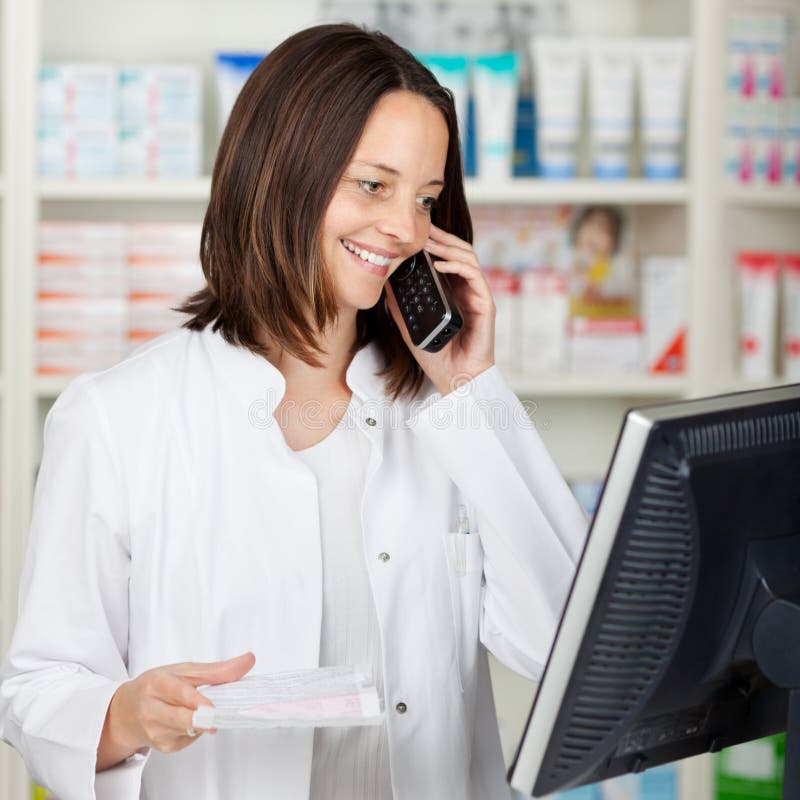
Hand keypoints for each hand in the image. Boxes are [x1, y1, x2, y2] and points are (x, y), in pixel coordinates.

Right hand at [97, 652, 255, 770]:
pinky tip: (190, 721)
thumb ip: (217, 669)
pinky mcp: (163, 747)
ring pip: (190, 730)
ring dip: (203, 721)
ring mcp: (155, 731)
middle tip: (218, 716)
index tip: (212, 707)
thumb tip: (249, 661)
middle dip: (203, 718)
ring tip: (203, 710)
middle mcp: (151, 709)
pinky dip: (196, 730)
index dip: (197, 702)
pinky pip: (189, 739)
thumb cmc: (157, 686)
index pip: (179, 693)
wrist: (125, 711)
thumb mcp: (184, 671)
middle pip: (183, 719)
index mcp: (157, 684)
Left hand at [386, 224, 494, 395]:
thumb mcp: (411, 327)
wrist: (456, 380)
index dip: (435, 243)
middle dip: (442, 237)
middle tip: (423, 228)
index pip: (447, 259)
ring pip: (468, 258)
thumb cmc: (438, 357)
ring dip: (449, 247)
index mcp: (452, 293)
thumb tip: (385, 286)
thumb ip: (401, 307)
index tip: (416, 233)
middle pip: (458, 252)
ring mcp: (477, 296)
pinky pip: (474, 276)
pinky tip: (439, 264)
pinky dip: (457, 266)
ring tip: (429, 242)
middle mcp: (466, 290)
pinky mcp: (485, 305)